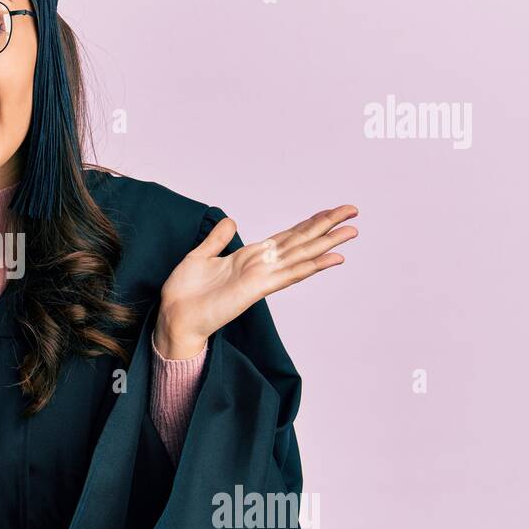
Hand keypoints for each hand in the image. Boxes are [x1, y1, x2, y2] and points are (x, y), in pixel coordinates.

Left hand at [154, 205, 358, 357]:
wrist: (175, 316)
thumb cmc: (185, 293)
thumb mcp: (200, 256)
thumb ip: (218, 239)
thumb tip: (231, 220)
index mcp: (250, 257)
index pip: (287, 237)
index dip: (308, 224)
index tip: (330, 212)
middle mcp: (261, 266)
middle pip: (301, 242)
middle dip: (327, 227)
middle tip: (353, 212)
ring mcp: (262, 277)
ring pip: (302, 255)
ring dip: (328, 243)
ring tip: (352, 231)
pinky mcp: (258, 288)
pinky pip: (291, 274)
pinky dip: (313, 265)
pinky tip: (333, 258)